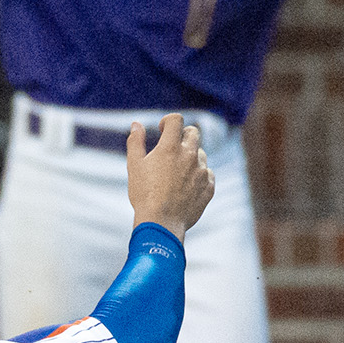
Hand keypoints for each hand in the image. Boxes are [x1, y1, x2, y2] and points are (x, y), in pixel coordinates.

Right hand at [125, 112, 213, 236]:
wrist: (161, 223)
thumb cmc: (144, 194)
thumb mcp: (134, 166)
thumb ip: (135, 141)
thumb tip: (136, 124)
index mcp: (170, 147)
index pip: (176, 119)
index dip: (168, 121)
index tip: (162, 130)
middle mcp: (189, 155)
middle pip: (193, 132)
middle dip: (183, 135)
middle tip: (171, 148)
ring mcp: (202, 171)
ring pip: (201, 154)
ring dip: (191, 156)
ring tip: (176, 172)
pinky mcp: (209, 187)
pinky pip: (208, 173)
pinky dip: (199, 175)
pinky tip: (186, 185)